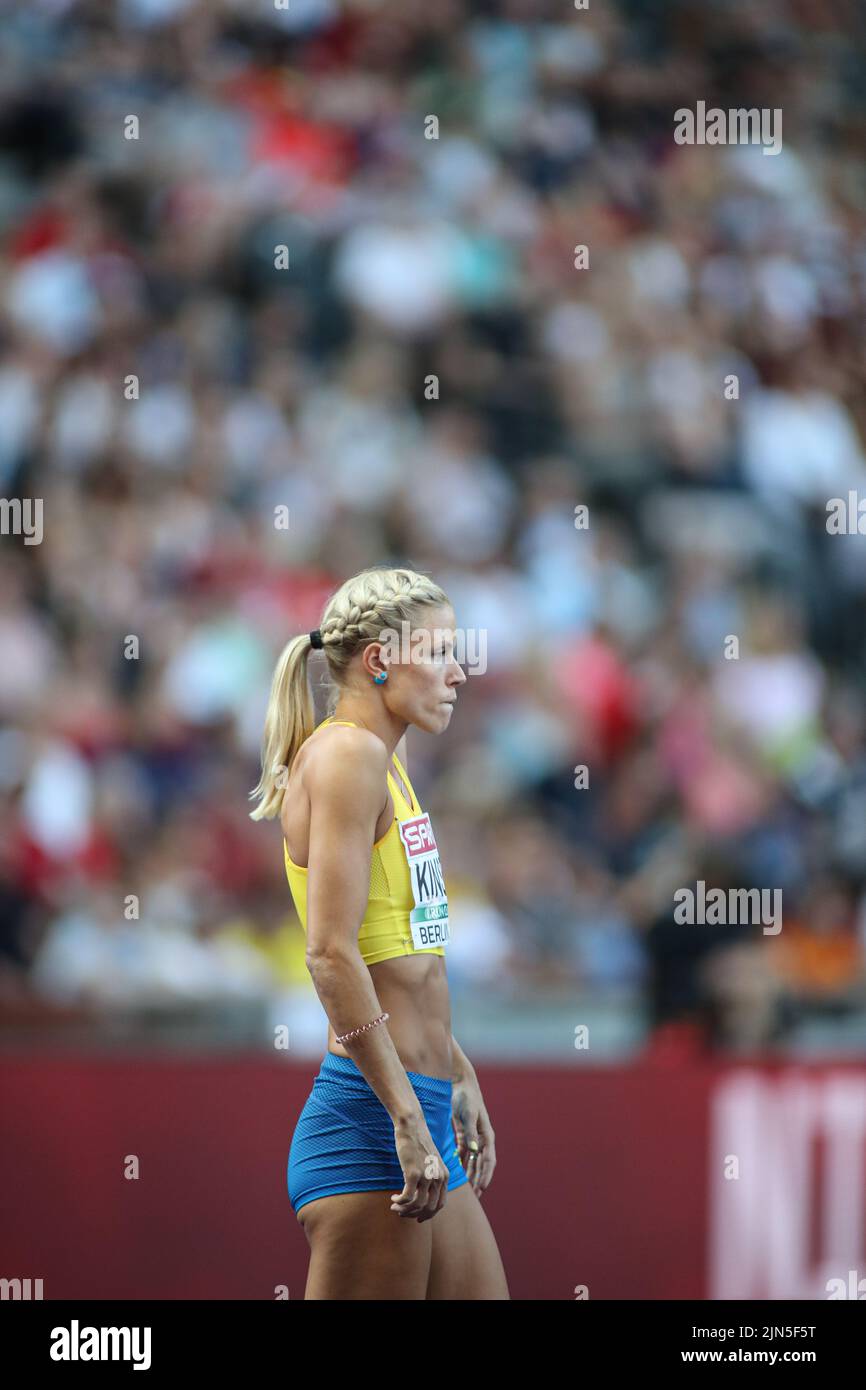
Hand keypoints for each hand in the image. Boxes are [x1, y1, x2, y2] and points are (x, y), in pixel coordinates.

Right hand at [391, 1119, 447, 1221]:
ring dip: (404, 1210)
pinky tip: (393, 1199)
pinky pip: (407, 1197)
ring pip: (417, 1205)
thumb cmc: (418, 1142)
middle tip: (402, 1214)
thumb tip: (421, 1195)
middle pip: (429, 1208)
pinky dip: (399, 1202)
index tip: (417, 1217)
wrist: (412, 1126)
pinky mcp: (414, 1173)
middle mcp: (439, 1177)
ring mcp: (427, 1176)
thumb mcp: (430, 1161)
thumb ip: (431, 1176)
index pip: (440, 1204)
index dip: (428, 1214)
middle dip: (415, 1215)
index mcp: (445, 1176)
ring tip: (395, 1207)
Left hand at [452, 1075, 496, 1195]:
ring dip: (471, 1174)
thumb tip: (475, 1151)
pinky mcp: (464, 1133)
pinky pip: (464, 1152)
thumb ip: (470, 1132)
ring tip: (467, 1189)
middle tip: (475, 1196)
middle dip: (479, 1180)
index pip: (488, 1160)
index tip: (482, 1189)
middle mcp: (482, 1138)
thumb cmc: (466, 1098)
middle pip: (482, 1164)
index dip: (486, 1175)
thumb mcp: (467, 1114)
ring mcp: (474, 1137)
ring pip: (474, 1161)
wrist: (460, 1083)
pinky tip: (456, 1172)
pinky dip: (461, 1162)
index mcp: (486, 1135)